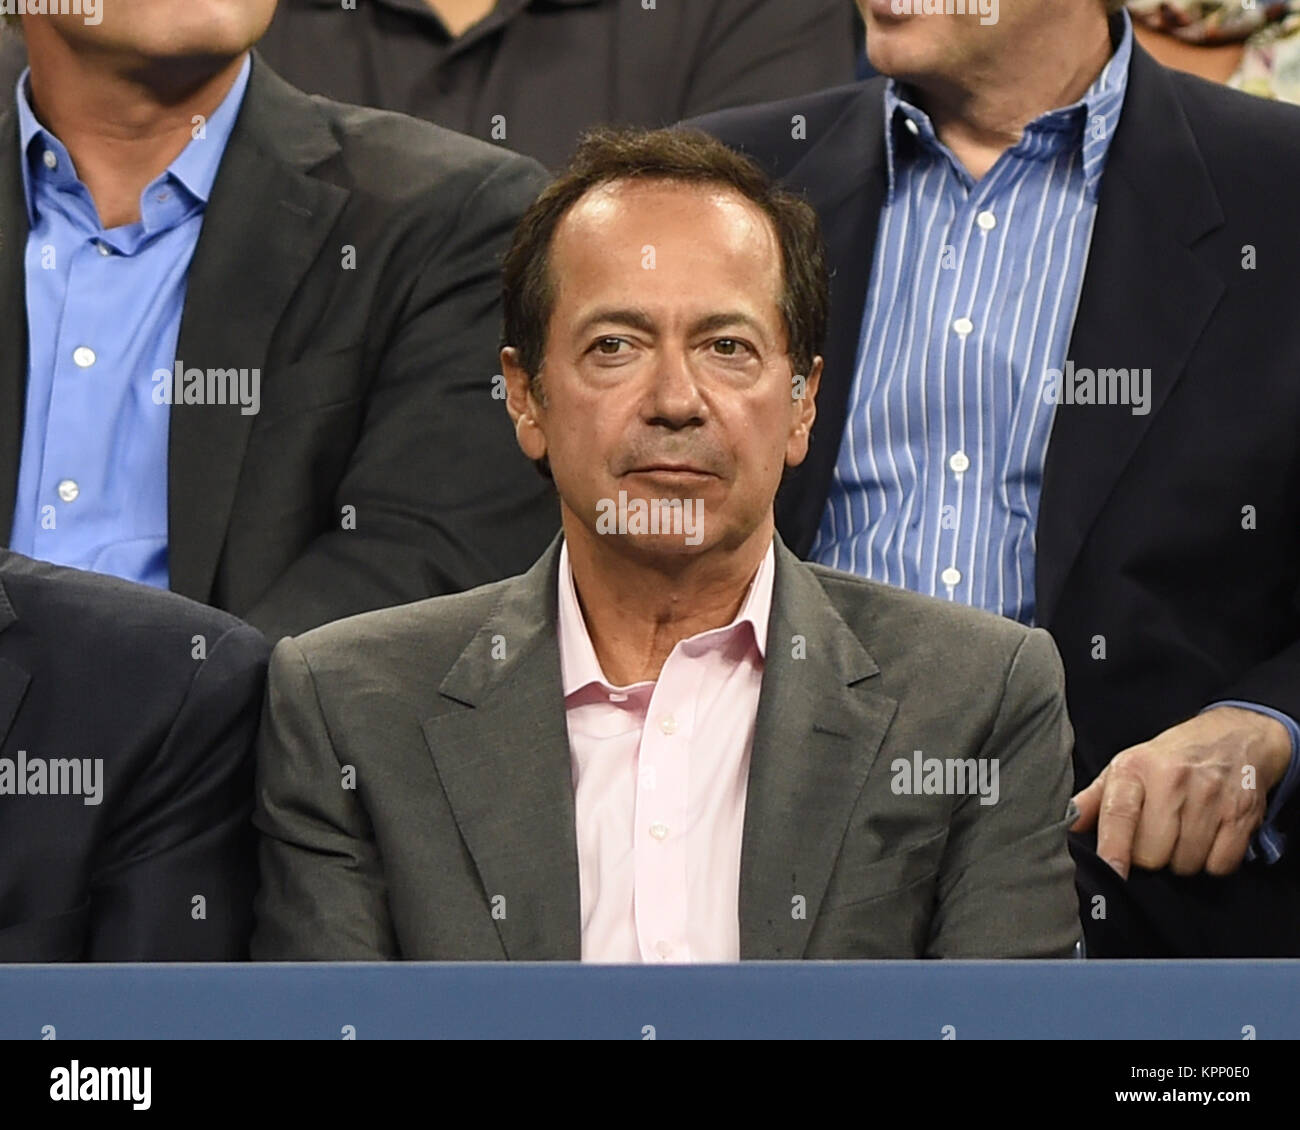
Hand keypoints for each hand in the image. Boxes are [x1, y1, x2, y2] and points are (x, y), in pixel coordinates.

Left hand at [1069, 707, 1291, 878]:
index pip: (1119, 814)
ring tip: (1182, 835)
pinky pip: (1219, 865)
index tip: (1112, 872)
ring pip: (1185, 863)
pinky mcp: (1241, 815)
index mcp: (1135, 769)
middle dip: (1150, 857)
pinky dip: (1212, 862)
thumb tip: (1066, 825)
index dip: (1114, 849)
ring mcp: (1210, 797)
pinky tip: (1207, 839)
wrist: (1233, 738)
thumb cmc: (1169, 760)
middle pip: (1152, 853)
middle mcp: (1172, 780)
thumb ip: (1095, 799)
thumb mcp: (1126, 768)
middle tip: (1155, 838)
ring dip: (1181, 860)